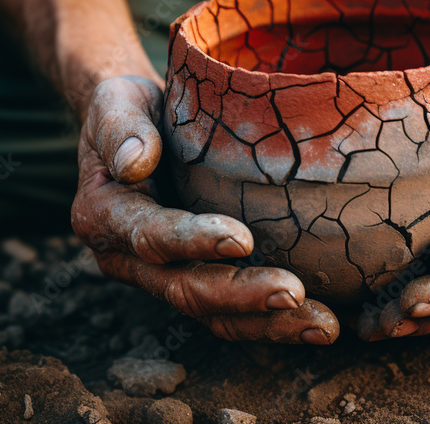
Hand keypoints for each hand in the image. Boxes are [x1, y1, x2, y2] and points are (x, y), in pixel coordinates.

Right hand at [72, 75, 339, 343]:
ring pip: (214, 315)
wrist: (134, 129)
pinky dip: (274, 322)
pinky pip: (233, 313)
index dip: (193, 241)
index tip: (243, 239)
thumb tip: (135, 162)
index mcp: (106, 217)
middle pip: (186, 289)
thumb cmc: (128, 109)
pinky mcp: (197, 278)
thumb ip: (121, 128)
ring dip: (268, 324)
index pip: (150, 236)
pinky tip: (319, 321)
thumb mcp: (116, 103)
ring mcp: (165, 276)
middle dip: (241, 296)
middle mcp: (130, 260)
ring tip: (323, 325)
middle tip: (294, 293)